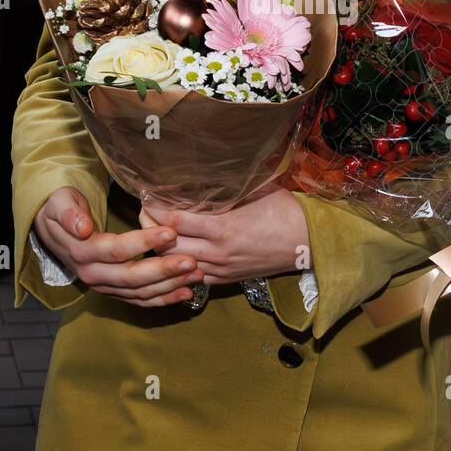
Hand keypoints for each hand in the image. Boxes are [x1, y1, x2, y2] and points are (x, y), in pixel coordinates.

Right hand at [35, 187, 202, 306]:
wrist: (53, 232)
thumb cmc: (62, 209)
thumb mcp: (59, 203)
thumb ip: (69, 213)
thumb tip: (83, 228)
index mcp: (82, 251)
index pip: (116, 250)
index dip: (144, 242)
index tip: (170, 232)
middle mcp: (93, 274)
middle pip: (132, 277)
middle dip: (164, 270)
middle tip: (191, 260)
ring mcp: (105, 287)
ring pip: (140, 292)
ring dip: (170, 286)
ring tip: (197, 274)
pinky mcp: (115, 292)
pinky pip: (141, 301)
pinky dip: (164, 299)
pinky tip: (187, 293)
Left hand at [138, 188, 308, 285]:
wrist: (307, 243)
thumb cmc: (284, 211)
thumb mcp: (255, 190)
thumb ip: (227, 186)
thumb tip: (204, 170)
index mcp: (222, 228)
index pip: (173, 220)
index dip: (154, 209)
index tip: (146, 196)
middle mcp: (217, 252)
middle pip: (168, 245)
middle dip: (150, 229)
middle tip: (143, 213)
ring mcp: (221, 269)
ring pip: (176, 264)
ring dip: (162, 250)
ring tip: (153, 233)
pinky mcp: (226, 280)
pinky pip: (193, 277)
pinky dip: (179, 266)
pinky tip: (173, 255)